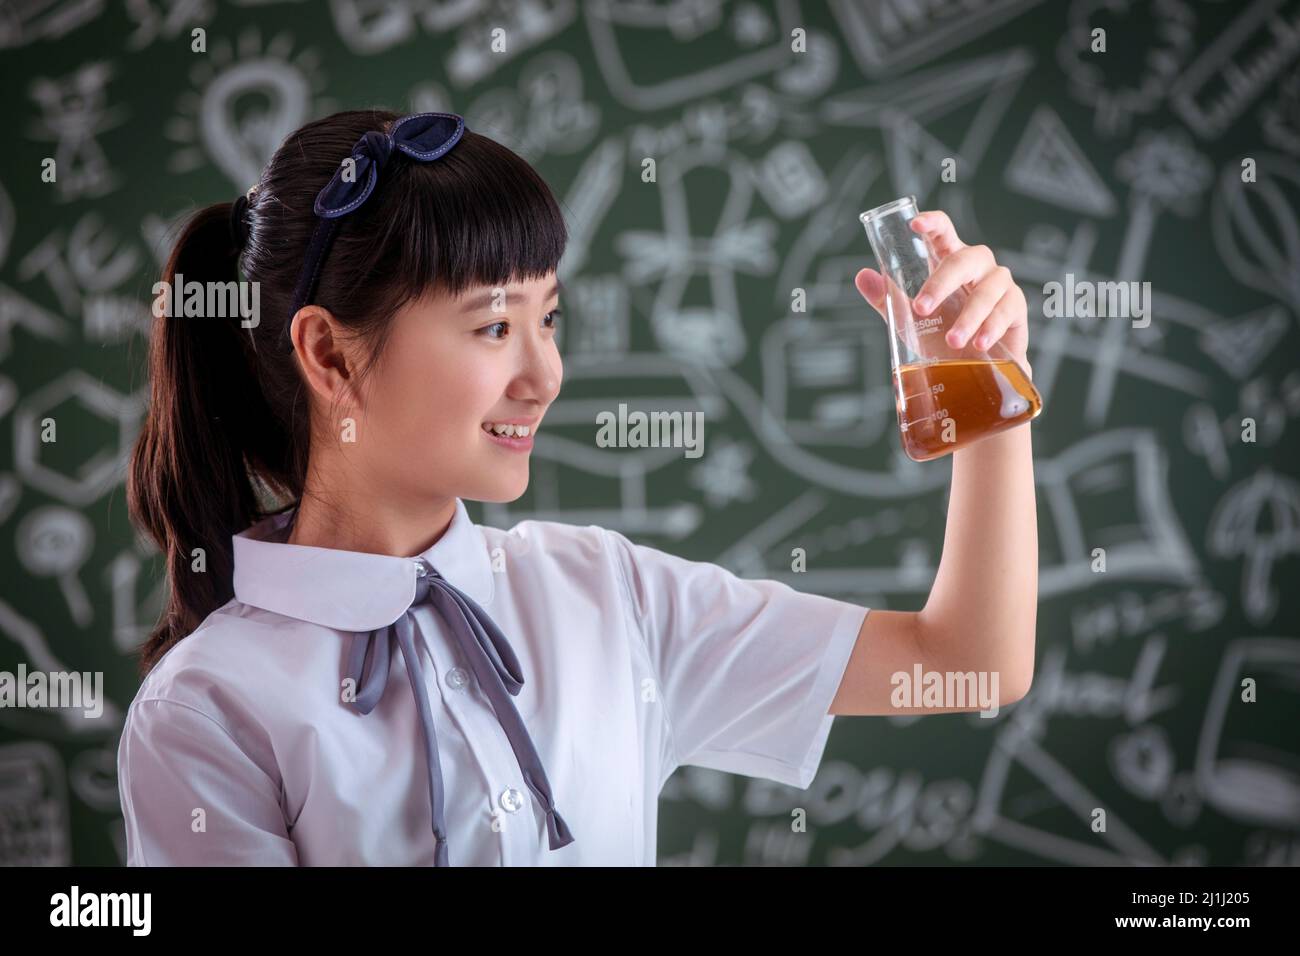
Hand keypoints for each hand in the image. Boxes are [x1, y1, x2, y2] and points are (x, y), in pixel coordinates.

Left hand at [854, 210, 1030, 377]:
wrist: (973, 372)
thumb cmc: (942, 337)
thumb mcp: (909, 320)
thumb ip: (888, 299)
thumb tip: (862, 276)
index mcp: (948, 261)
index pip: (943, 232)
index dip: (932, 223)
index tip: (915, 224)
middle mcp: (976, 267)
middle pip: (963, 260)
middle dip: (941, 284)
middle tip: (921, 309)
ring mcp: (999, 284)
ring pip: (987, 289)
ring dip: (967, 317)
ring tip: (952, 341)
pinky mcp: (1015, 306)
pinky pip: (1006, 310)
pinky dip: (991, 327)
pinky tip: (979, 343)